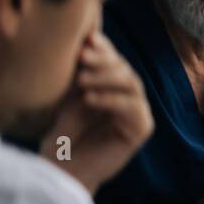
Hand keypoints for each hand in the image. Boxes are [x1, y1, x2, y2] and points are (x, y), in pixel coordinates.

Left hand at [41, 30, 153, 193]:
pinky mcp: (141, 130)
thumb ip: (82, 69)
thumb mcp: (71, 94)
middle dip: (104, 61)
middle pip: (126, 70)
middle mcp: (130, 98)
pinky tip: (89, 98)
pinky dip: (110, 100)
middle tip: (81, 57)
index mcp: (116, 87)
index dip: (105, 48)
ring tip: (81, 79)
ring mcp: (138, 114)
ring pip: (131, 85)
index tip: (87, 38)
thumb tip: (88, 34)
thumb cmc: (63, 132)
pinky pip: (132, 109)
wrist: (62, 168)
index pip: (116, 61)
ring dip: (106, 78)